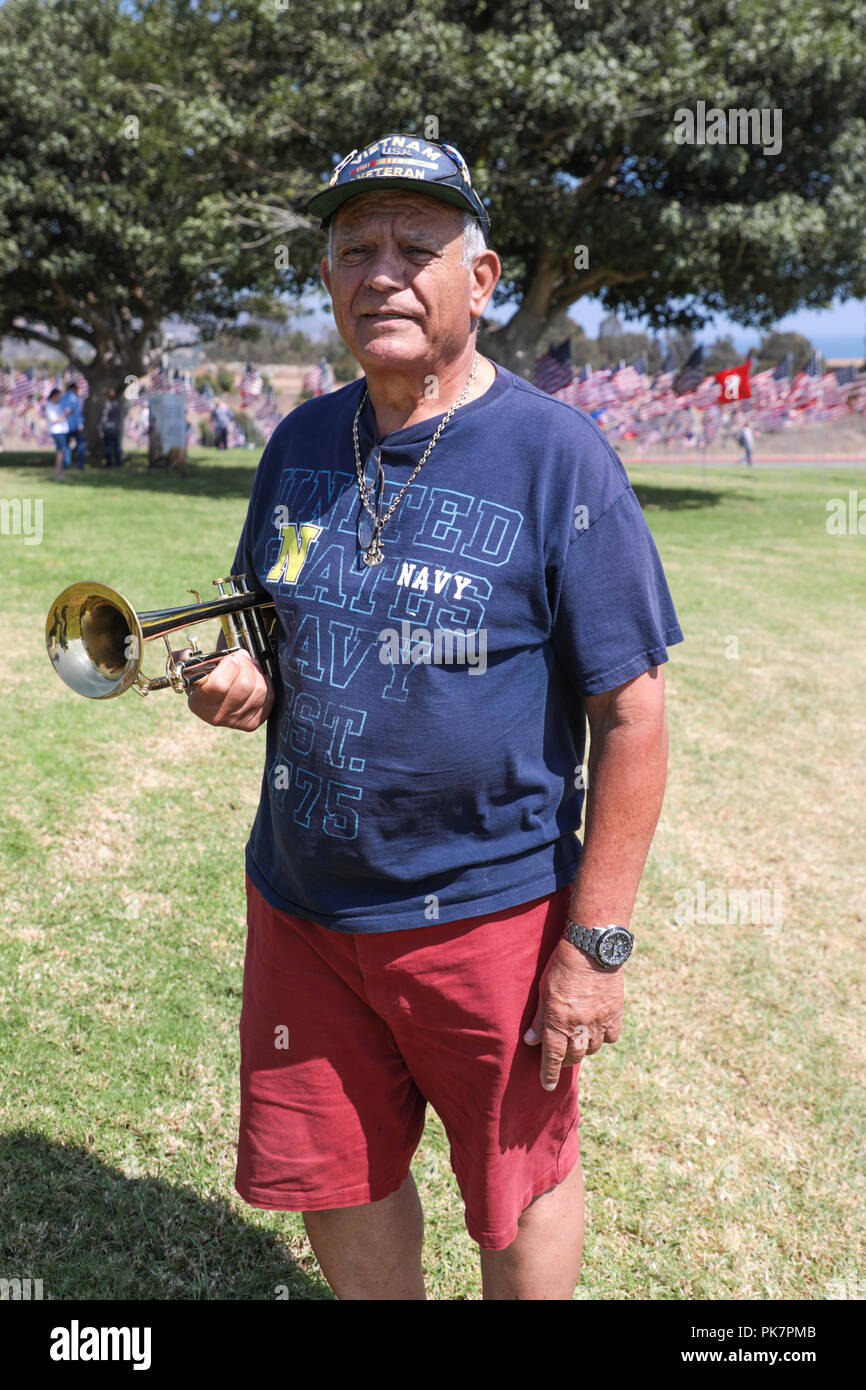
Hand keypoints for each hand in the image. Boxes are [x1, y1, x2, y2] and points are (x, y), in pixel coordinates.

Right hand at [180, 647, 273, 730]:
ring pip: (259, 690)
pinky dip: (265, 683)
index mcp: (199, 703)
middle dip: (246, 664)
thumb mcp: (190, 668)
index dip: (229, 665)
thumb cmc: (204, 679)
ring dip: (256, 671)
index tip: (231, 656)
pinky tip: (257, 677)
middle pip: (244, 686)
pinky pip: (268, 698)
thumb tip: (186, 653)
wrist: (215, 698)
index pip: (220, 684)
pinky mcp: (252, 722)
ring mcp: (236, 721)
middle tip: (242, 656)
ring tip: (249, 664)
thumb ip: (185, 658)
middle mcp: (216, 716)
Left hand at [524, 938, 623, 1090]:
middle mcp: (579, 1026)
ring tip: (577, 1039)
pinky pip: (611, 1036)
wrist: (592, 949)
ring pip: (592, 1048)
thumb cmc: (562, 966)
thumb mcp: (543, 991)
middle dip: (565, 1060)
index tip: (547, 1086)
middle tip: (561, 1056)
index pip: (552, 1057)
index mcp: (558, 1022)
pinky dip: (603, 1036)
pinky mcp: (615, 1014)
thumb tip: (530, 1041)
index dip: (548, 1074)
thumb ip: (539, 1019)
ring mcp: (599, 1022)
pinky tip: (597, 1028)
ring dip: (583, 1048)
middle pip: (573, 1056)